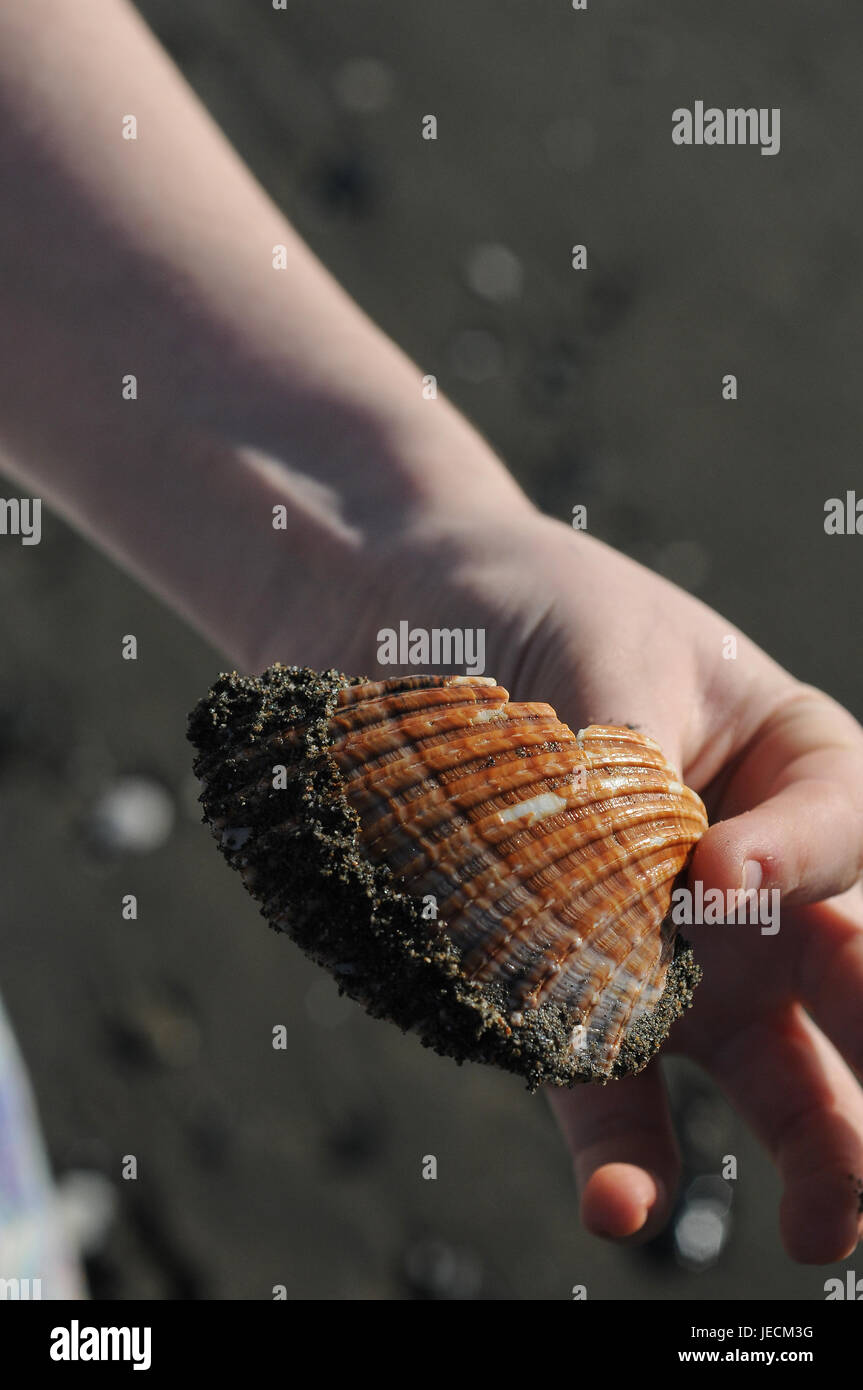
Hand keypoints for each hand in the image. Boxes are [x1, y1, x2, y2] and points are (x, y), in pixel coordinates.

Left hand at [376, 508, 862, 1264]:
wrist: (411, 621)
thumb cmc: (539, 609)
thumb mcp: (611, 660)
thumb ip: (650, 784)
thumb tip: (683, 903)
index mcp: (798, 769)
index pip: (838, 831)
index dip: (792, 862)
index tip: (715, 873)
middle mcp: (757, 876)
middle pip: (850, 976)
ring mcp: (681, 948)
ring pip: (770, 1065)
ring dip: (808, 1149)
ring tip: (816, 1231)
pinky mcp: (581, 990)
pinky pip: (614, 1079)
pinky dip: (624, 1145)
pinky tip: (622, 1201)